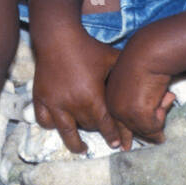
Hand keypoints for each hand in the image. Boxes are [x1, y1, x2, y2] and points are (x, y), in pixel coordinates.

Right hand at [30, 31, 128, 152]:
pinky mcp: (41, 98)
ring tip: (81, 148)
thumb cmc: (87, 47)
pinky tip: (58, 127)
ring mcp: (55, 103)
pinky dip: (51, 125)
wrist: (58, 36)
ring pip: (65, 131)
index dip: (112, 135)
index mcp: (92, 96)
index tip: (117, 144)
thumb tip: (144, 75)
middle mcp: (73, 104)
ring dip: (74, 142)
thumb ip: (125, 72)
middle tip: (102, 135)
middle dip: (96, 131)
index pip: (105, 123)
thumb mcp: (111, 58)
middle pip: (88, 126)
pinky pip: (44, 120)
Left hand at [105, 34, 177, 141]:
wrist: (150, 50)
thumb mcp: (137, 78)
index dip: (122, 133)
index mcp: (108, 94)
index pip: (115, 119)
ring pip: (142, 129)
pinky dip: (163, 114)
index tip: (124, 145)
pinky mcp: (135, 113)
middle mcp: (111, 105)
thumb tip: (153, 112)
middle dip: (141, 133)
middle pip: (126, 130)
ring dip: (158, 120)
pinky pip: (154, 126)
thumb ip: (140, 96)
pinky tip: (166, 97)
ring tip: (166, 102)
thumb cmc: (146, 59)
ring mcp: (122, 110)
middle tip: (149, 142)